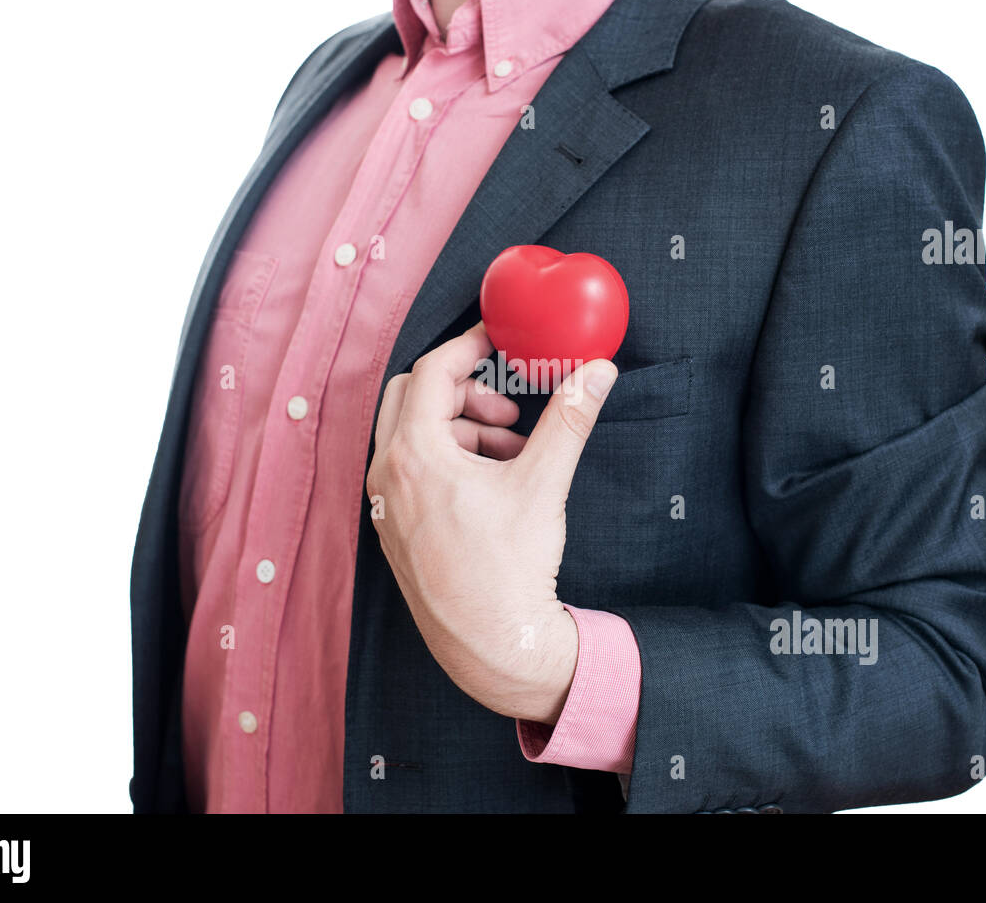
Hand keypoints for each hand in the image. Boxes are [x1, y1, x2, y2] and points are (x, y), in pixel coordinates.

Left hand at [364, 322, 616, 723]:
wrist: (493, 645)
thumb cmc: (509, 569)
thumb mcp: (542, 483)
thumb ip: (568, 419)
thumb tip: (597, 372)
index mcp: (413, 455)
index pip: (429, 372)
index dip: (467, 347)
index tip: (496, 339)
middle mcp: (387, 476)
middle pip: (413, 399)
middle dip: (464, 391)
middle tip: (507, 406)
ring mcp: (388, 505)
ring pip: (415, 437)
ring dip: (464, 430)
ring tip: (514, 452)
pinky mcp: (398, 530)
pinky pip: (414, 472)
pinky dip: (451, 462)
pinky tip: (496, 485)